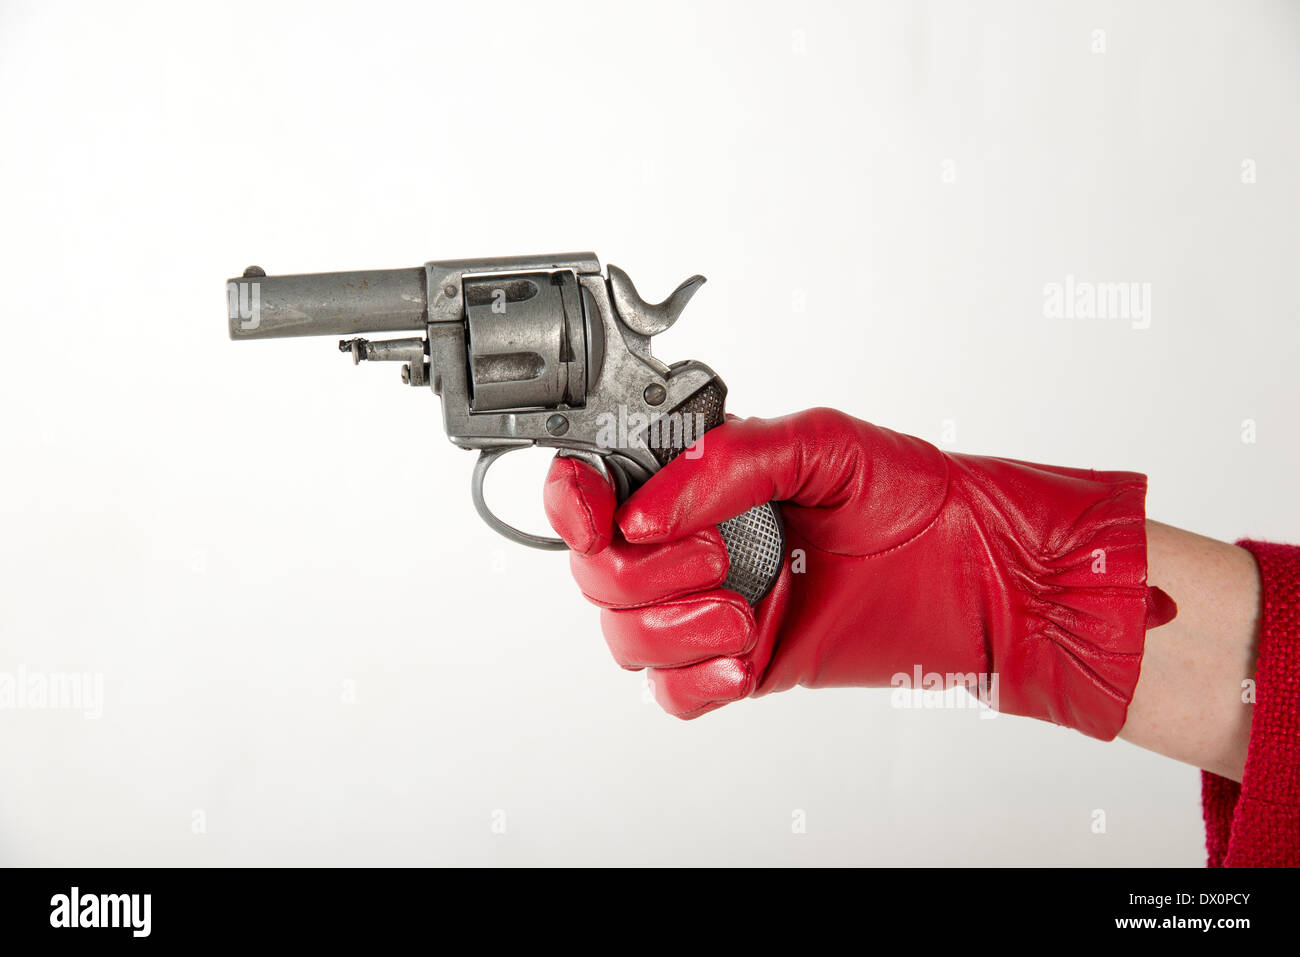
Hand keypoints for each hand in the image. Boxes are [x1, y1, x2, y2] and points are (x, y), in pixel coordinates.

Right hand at [544, 408, 1172, 738]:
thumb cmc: (918, 500)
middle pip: (597, 571)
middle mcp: (697, 542)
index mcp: (701, 480)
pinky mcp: (741, 664)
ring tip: (740, 610)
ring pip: (624, 634)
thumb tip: (649, 511)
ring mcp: (714, 607)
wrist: (984, 578)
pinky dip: (692, 680)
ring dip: (669, 626)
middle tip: (714, 555)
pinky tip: (742, 657)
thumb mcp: (823, 444)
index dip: (574, 500)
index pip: (598, 489)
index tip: (596, 509)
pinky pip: (670, 692)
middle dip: (642, 571)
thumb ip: (728, 461)